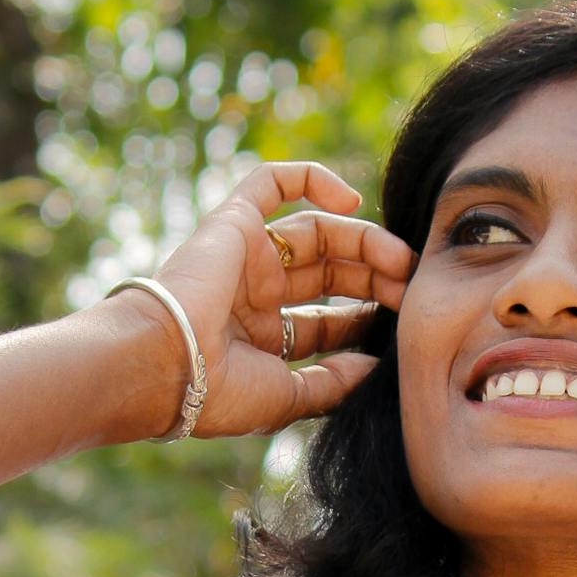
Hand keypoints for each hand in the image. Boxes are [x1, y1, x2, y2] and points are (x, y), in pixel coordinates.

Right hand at [148, 161, 415, 438]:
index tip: (405, 321)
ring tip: (399, 260)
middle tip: (413, 286)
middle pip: (331, 274)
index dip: (368, 317)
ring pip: (318, 233)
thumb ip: (332, 382)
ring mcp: (245, 256)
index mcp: (263, 338)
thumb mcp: (288, 397)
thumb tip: (374, 367)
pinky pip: (271, 183)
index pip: (328, 319)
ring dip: (364, 242)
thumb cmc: (216, 392)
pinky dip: (311, 178)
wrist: (163, 364)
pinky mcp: (232, 222)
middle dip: (375, 279)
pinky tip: (353, 199)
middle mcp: (254, 294)